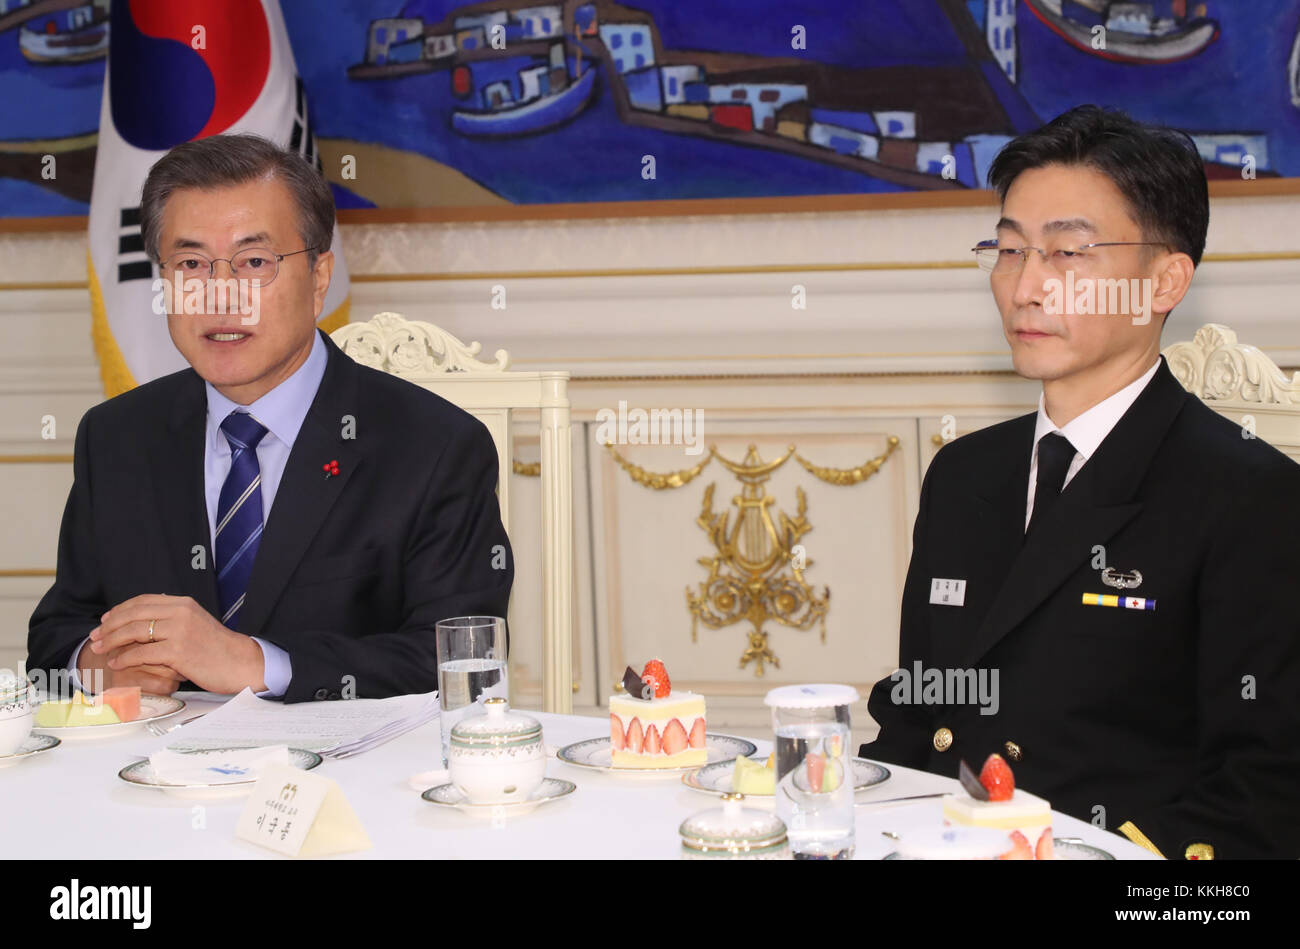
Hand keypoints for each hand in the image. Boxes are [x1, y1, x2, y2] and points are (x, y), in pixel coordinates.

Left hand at [89, 594, 266, 693]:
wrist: (240, 663)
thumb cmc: (218, 648)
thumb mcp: (197, 623)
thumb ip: (174, 618)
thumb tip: (147, 620)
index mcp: (184, 603)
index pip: (142, 601)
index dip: (119, 610)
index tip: (105, 620)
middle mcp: (181, 612)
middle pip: (134, 614)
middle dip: (109, 625)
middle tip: (95, 636)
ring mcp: (180, 631)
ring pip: (134, 632)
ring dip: (111, 641)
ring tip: (100, 649)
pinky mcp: (178, 652)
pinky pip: (141, 653)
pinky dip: (124, 658)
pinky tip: (117, 663)